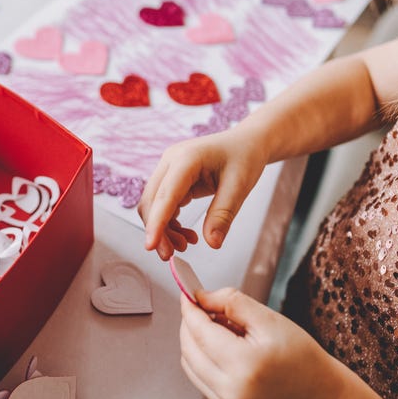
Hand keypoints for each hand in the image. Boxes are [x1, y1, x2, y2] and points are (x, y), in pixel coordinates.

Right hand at [137, 127, 266, 259]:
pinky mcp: (171, 179)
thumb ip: (223, 215)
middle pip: (152, 202)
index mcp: (187, 158)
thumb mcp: (240, 186)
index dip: (156, 222)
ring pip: (154, 206)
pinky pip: (163, 206)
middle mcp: (170, 161)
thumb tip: (212, 243)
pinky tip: (186, 234)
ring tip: (185, 244)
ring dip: (164, 229)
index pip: (165, 194)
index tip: (151, 246)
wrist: (246, 143)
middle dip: (158, 231)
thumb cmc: (245, 156)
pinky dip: (170, 223)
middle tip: (170, 255)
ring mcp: (168, 169)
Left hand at [179, 287, 342, 398]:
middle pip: (189, 347)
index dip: (191, 309)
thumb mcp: (269, 319)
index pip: (200, 332)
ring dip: (195, 339)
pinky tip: (221, 346)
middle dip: (191, 322)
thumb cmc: (299, 355)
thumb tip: (201, 297)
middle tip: (205, 305)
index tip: (187, 293)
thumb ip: (232, 303)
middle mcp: (232, 388)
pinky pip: (198, 375)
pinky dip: (201, 356)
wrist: (315, 391)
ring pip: (189, 362)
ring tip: (221, 327)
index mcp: (245, 364)